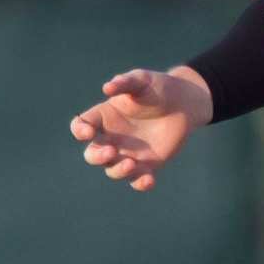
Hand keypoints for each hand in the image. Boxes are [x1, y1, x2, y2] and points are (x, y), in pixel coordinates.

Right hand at [70, 68, 212, 191]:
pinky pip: (138, 179)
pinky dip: (140, 183)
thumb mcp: (142, 80)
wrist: (184, 102)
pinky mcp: (147, 164)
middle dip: (97, 156)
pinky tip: (149, 180)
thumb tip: (107, 88)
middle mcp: (111, 137)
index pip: (82, 125)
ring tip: (131, 164)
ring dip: (118, 170)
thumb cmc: (158, 88)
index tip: (87, 132)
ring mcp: (128, 153)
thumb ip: (125, 82)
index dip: (79, 130)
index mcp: (104, 116)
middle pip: (92, 154)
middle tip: (111, 151)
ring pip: (113, 170)